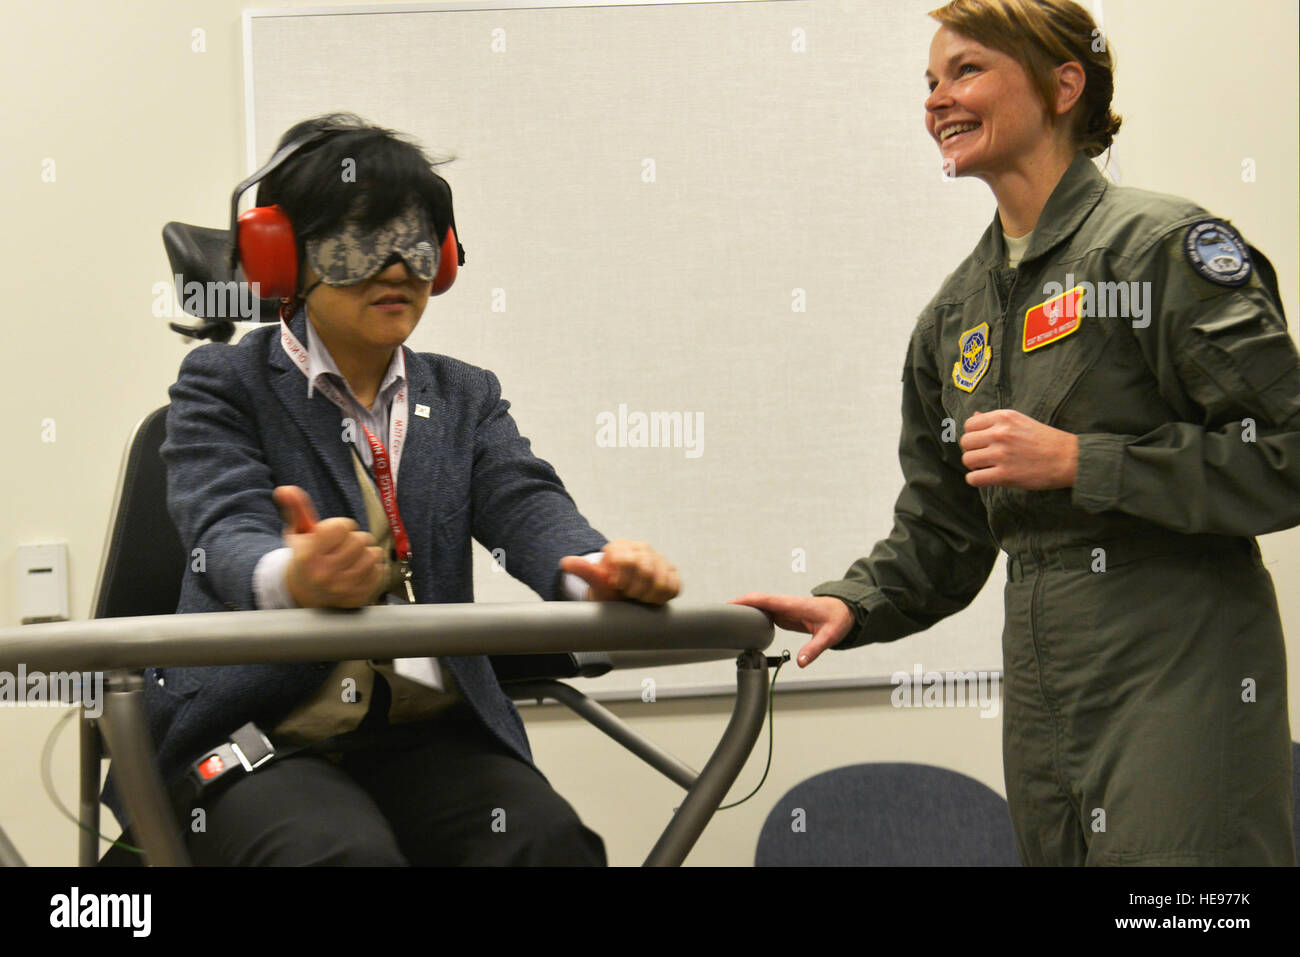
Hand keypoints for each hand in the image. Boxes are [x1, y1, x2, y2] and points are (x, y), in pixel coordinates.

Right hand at [273, 486, 386, 608]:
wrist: (304, 592)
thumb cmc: (304, 557)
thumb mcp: (297, 533)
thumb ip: (296, 509)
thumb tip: (285, 490)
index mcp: (308, 556)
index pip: (342, 526)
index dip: (341, 525)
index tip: (335, 533)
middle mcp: (325, 574)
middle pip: (360, 540)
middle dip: (355, 538)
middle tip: (345, 546)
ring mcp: (342, 588)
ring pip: (373, 554)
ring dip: (367, 552)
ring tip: (353, 557)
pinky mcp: (358, 598)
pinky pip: (380, 572)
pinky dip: (374, 567)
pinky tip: (360, 569)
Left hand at [559, 539, 679, 603]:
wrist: (620, 595)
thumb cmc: (607, 587)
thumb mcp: (595, 580)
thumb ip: (583, 570)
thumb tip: (565, 562)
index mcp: (621, 547)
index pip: (628, 561)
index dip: (622, 579)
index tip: (616, 585)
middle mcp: (642, 549)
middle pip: (646, 570)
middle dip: (635, 589)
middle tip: (627, 593)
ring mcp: (659, 559)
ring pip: (661, 579)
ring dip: (649, 594)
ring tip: (638, 597)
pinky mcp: (672, 572)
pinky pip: (673, 585)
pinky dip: (663, 596)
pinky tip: (652, 597)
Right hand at [728, 593, 853, 666]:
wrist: (846, 610)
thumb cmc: (839, 618)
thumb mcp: (829, 636)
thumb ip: (814, 649)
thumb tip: (800, 663)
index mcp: (792, 605)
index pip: (763, 600)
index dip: (744, 601)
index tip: (728, 605)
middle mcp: (784, 605)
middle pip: (755, 602)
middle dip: (737, 606)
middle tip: (718, 615)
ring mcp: (783, 609)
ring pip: (758, 607)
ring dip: (743, 611)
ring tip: (726, 621)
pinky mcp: (784, 615)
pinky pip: (764, 613)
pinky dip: (752, 617)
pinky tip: (744, 625)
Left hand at [959, 409, 1077, 489]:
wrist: (1068, 458)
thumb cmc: (1045, 440)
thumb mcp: (1020, 421)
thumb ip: (995, 420)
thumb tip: (974, 416)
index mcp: (1004, 417)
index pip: (969, 424)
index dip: (973, 435)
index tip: (982, 442)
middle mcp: (1000, 433)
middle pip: (965, 442)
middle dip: (972, 450)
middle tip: (984, 456)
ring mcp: (1001, 454)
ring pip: (967, 460)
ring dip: (974, 466)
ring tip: (987, 467)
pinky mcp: (1004, 475)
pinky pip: (974, 479)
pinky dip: (976, 480)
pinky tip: (986, 478)